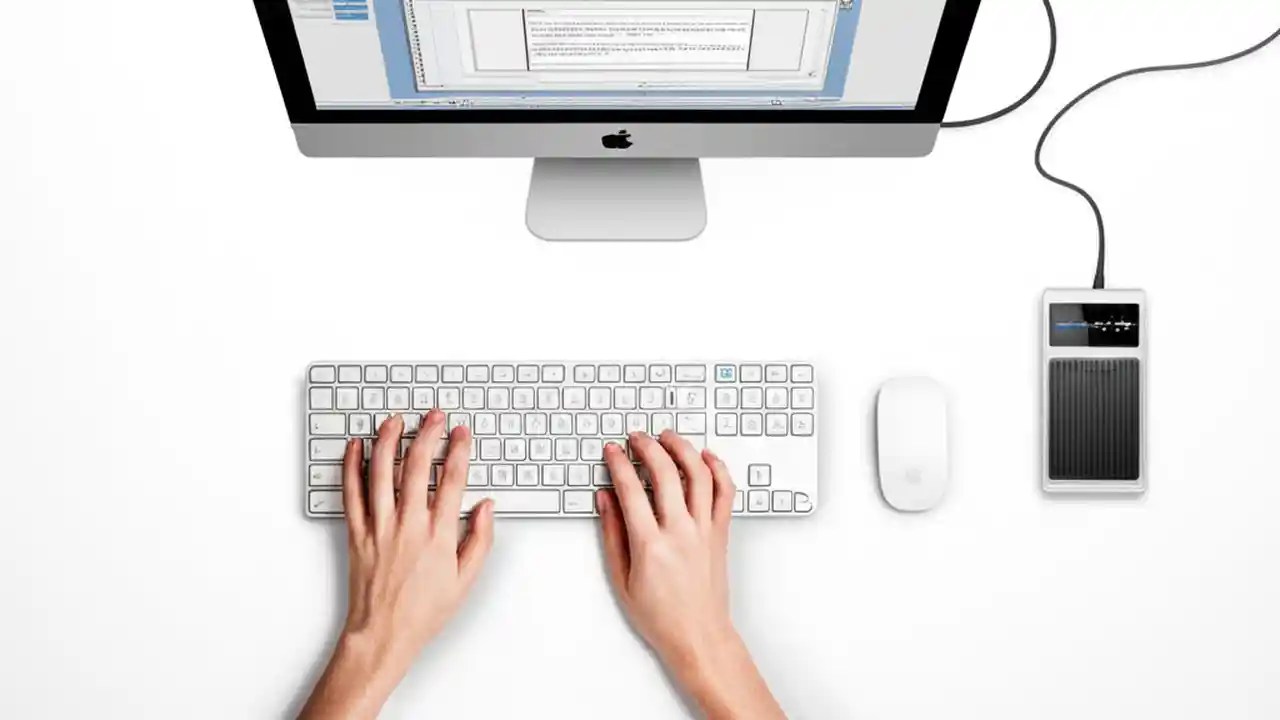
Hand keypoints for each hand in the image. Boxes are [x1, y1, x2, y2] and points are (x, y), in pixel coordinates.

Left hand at [300, 409, 493, 719]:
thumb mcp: (465, 580)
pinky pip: (351, 493)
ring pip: (382, 472)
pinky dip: (352, 466)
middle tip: (434, 416)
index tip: (461, 433)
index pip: (451, 480)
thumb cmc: (422, 612)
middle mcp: (408, 525)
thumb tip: (486, 508)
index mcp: (438, 536)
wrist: (382, 634)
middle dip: (428, 434)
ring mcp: (380, 527)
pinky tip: (355, 448)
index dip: (458, 451)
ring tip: (396, 421)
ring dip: (389, 440)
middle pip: (417, 467)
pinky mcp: (357, 533)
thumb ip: (480, 540)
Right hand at [597, 431, 784, 719]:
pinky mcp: (720, 533)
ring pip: (698, 474)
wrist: (699, 635)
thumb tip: (605, 499)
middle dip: (648, 447)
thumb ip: (613, 534)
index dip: (618, 463)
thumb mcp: (622, 579)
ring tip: (668, 437)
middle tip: (636, 437)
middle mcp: (680, 533)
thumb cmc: (660, 615)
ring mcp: (704, 530)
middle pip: (665, 473)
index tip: (612, 450)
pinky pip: (725, 492)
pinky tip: (705, 456)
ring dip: (682, 448)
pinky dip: (717, 468)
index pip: (631, 490)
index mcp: (650, 546)